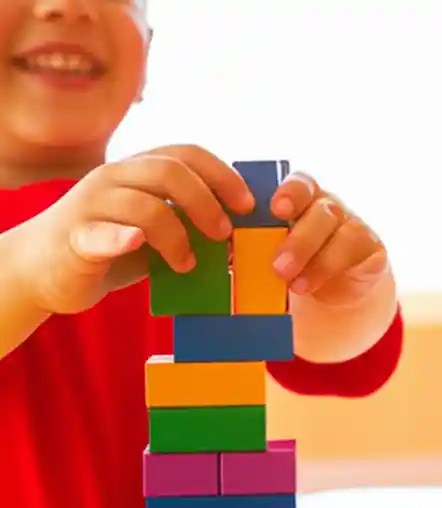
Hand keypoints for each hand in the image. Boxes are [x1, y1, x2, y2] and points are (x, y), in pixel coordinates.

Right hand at [13, 144, 252, 314]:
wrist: (44, 269)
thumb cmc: (112, 247)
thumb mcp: (158, 231)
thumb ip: (190, 225)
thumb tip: (240, 237)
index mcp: (139, 171)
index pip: (186, 154)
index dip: (222, 175)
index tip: (247, 205)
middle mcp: (115, 178)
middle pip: (169, 172)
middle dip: (205, 202)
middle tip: (224, 234)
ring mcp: (92, 205)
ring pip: (144, 204)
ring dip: (176, 235)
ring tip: (187, 263)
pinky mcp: (76, 238)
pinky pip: (101, 233)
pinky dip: (122, 237)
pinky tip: (137, 243)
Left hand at [266, 173, 389, 307]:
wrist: (333, 288)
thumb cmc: (293, 263)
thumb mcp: (271, 251)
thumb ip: (255, 245)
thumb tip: (229, 253)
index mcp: (300, 199)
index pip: (300, 184)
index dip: (290, 193)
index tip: (276, 210)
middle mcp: (328, 206)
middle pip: (321, 209)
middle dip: (300, 239)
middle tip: (278, 265)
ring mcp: (352, 225)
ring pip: (339, 231)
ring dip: (313, 257)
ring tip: (291, 282)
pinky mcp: (371, 247)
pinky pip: (352, 251)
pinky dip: (326, 269)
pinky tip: (307, 284)